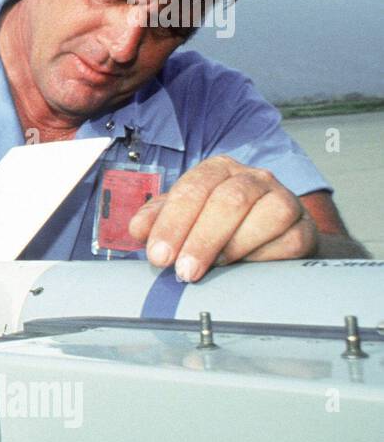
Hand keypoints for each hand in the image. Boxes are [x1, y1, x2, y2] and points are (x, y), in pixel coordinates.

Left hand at [128, 155, 316, 281]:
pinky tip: (246, 266)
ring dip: (235, 245)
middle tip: (183, 271)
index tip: (158, 255)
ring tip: (215, 268)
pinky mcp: (304, 227)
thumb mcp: (182, 217)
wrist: (269, 240)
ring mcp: (284, 199)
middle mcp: (253, 178)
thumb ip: (157, 220)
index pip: (193, 189)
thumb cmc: (219, 226)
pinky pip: (289, 241)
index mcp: (218, 170)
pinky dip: (265, 257)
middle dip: (201, 239)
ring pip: (266, 215)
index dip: (172, 223)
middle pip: (229, 200)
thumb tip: (137, 229)